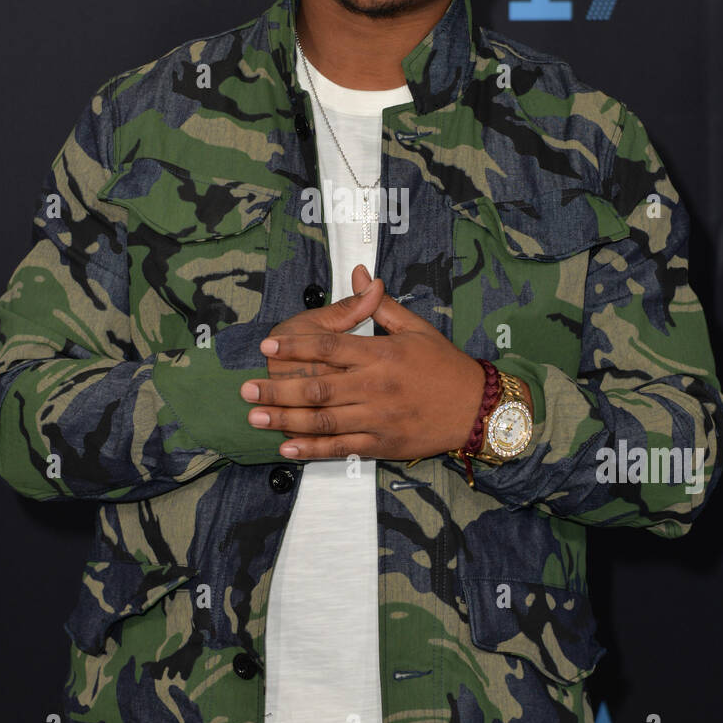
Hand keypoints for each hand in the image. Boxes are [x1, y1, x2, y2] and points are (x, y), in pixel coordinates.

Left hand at [240, 265, 487, 460]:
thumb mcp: (415, 328)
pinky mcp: (382, 445)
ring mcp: (377, 419)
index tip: (266, 346)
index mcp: (380, 355)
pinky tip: (286, 448)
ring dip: (285, 421)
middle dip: (278, 389)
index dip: (294, 347)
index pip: (329, 347)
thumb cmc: (443, 364)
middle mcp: (375, 387)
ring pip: (324, 421)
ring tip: (255, 417)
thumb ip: (380, 305)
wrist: (476, 407)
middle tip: (246, 389)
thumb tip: (359, 272)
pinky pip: (341, 449)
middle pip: (317, 388)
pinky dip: (312, 450)